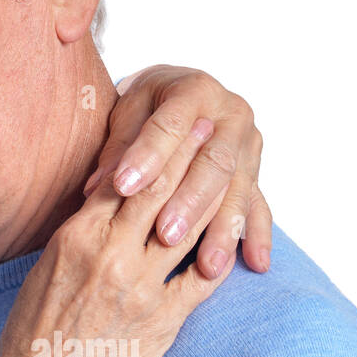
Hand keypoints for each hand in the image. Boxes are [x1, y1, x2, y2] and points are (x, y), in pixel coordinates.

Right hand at [0, 118, 228, 356]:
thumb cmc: (30, 335)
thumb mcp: (44, 271)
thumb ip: (77, 236)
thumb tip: (101, 207)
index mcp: (75, 238)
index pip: (121, 179)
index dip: (152, 147)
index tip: (174, 122)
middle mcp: (109, 255)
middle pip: (159, 192)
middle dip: (188, 154)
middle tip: (212, 124)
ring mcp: (140, 289)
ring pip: (186, 228)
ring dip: (212, 195)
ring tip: (231, 169)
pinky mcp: (163, 323)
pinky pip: (201, 280)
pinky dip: (219, 256)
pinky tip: (232, 238)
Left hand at [83, 64, 270, 278]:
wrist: (183, 92)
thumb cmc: (147, 104)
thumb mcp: (127, 111)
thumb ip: (117, 147)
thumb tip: (95, 186)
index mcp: (194, 91)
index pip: (170, 126)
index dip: (147, 156)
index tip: (123, 185)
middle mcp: (231, 115)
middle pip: (213, 162)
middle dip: (189, 202)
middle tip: (164, 235)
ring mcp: (249, 144)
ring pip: (239, 190)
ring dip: (224, 230)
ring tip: (208, 265)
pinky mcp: (255, 171)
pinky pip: (260, 205)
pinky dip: (258, 236)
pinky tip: (256, 263)